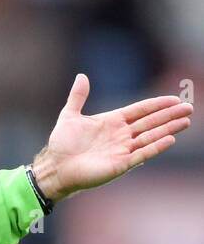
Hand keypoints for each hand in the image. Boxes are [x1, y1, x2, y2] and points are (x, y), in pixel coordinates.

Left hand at [31, 74, 192, 201]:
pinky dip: (155, 147)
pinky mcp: (120, 165)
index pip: (140, 111)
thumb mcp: (69, 115)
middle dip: (169, 115)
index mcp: (113, 122)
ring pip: (150, 137)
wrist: (55, 167)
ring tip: (186, 121)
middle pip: (150, 123)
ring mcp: (122, 150)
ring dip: (168, 129)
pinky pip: (141, 154)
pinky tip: (170, 139)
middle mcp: (121, 135)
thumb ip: (78, 96)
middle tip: (188, 108)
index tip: (175, 99)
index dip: (157, 105)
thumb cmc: (61, 145)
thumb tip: (82, 76)